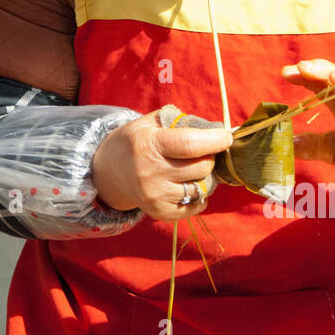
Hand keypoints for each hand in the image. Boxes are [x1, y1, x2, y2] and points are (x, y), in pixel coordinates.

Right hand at [92, 112, 231, 219]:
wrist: (108, 172)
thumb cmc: (136, 142)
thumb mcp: (150, 123)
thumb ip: (181, 122)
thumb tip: (217, 128)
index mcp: (149, 145)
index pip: (191, 145)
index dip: (215, 140)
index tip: (226, 137)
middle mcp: (150, 173)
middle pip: (201, 168)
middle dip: (209, 157)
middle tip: (203, 152)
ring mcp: (155, 196)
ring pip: (201, 188)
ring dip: (204, 178)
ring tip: (194, 169)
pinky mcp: (159, 212)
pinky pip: (194, 207)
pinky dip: (199, 197)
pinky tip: (190, 186)